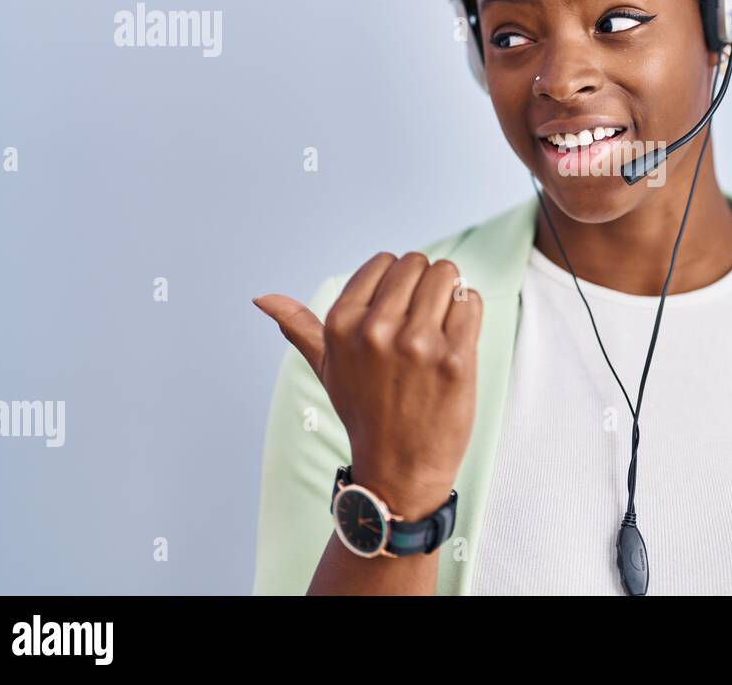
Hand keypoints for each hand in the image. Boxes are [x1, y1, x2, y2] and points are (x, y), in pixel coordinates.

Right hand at [253, 253, 482, 517]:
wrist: (399, 469)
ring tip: (441, 324)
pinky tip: (456, 337)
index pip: (384, 262)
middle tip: (424, 318)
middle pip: (418, 264)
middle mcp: (376, 330)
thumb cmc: (366, 413)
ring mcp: (418, 344)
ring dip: (449, 293)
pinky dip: (467, 311)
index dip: (398, 280)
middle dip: (425, 283)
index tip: (399, 309)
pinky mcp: (456, 358)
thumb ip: (300, 327)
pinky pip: (469, 302)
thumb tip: (262, 298)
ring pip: (446, 276)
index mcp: (342, 325)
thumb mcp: (327, 368)